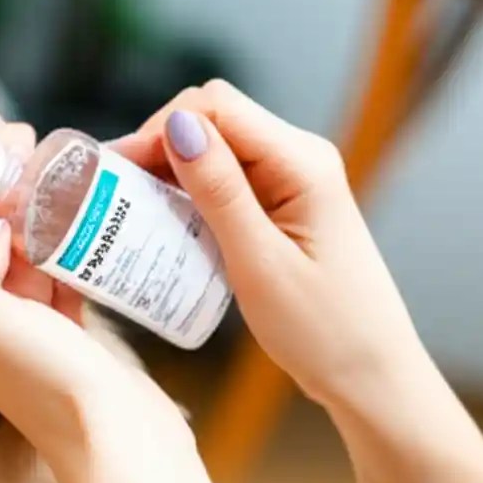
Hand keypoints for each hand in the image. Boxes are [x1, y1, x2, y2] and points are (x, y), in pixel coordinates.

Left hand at [0, 111, 191, 470]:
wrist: (117, 443)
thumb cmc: (45, 384)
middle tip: (20, 134)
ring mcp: (25, 326)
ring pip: (21, 247)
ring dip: (31, 201)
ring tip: (49, 159)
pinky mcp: (66, 333)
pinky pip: (58, 271)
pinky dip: (64, 236)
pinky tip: (78, 210)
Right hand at [111, 80, 424, 409]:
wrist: (369, 375)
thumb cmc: (323, 330)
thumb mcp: (259, 263)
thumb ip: (220, 192)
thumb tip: (179, 127)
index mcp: (303, 163)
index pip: (217, 107)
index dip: (160, 128)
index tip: (116, 171)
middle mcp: (299, 158)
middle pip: (213, 119)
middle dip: (157, 145)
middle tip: (113, 192)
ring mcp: (291, 180)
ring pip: (214, 148)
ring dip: (168, 170)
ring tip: (128, 209)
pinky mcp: (280, 205)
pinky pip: (224, 179)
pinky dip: (187, 192)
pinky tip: (163, 222)